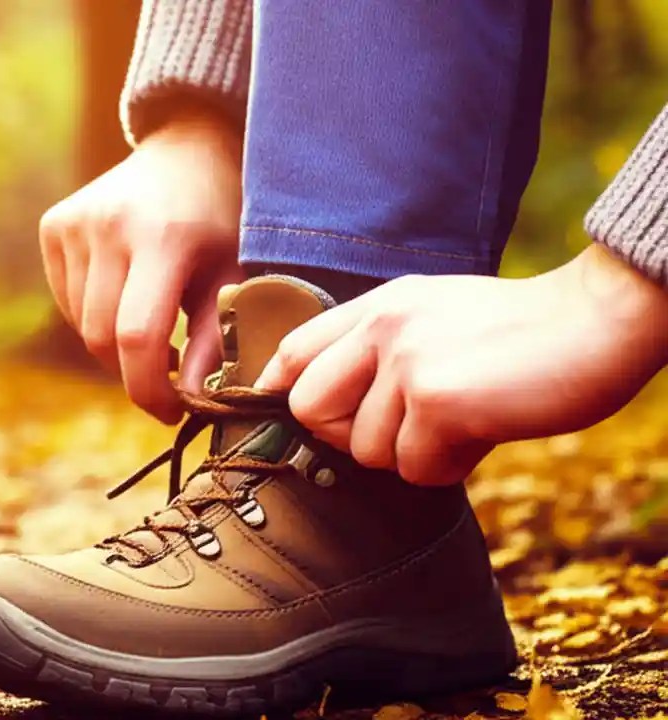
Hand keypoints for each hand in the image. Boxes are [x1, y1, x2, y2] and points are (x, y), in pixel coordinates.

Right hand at [39, 108, 243, 422]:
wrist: (191, 147)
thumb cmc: (225, 219)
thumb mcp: (236, 275)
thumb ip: (215, 339)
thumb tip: (191, 400)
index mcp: (163, 237)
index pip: (137, 335)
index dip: (148, 388)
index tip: (172, 411)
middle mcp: (109, 225)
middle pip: (102, 336)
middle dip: (132, 375)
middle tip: (167, 385)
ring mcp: (75, 222)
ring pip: (81, 323)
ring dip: (115, 347)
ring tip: (155, 334)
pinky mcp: (54, 225)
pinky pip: (67, 300)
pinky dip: (94, 317)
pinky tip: (128, 300)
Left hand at [255, 246, 667, 484]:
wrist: (599, 321)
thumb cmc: (525, 333)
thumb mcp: (439, 315)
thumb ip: (386, 347)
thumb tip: (336, 407)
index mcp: (380, 306)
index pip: (294, 349)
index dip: (280, 390)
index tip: (290, 417)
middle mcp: (382, 327)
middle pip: (308, 409)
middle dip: (347, 438)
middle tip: (403, 433)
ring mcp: (406, 361)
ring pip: (365, 450)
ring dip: (413, 455)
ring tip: (462, 424)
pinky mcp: (437, 399)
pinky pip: (413, 467)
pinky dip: (448, 467)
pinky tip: (481, 436)